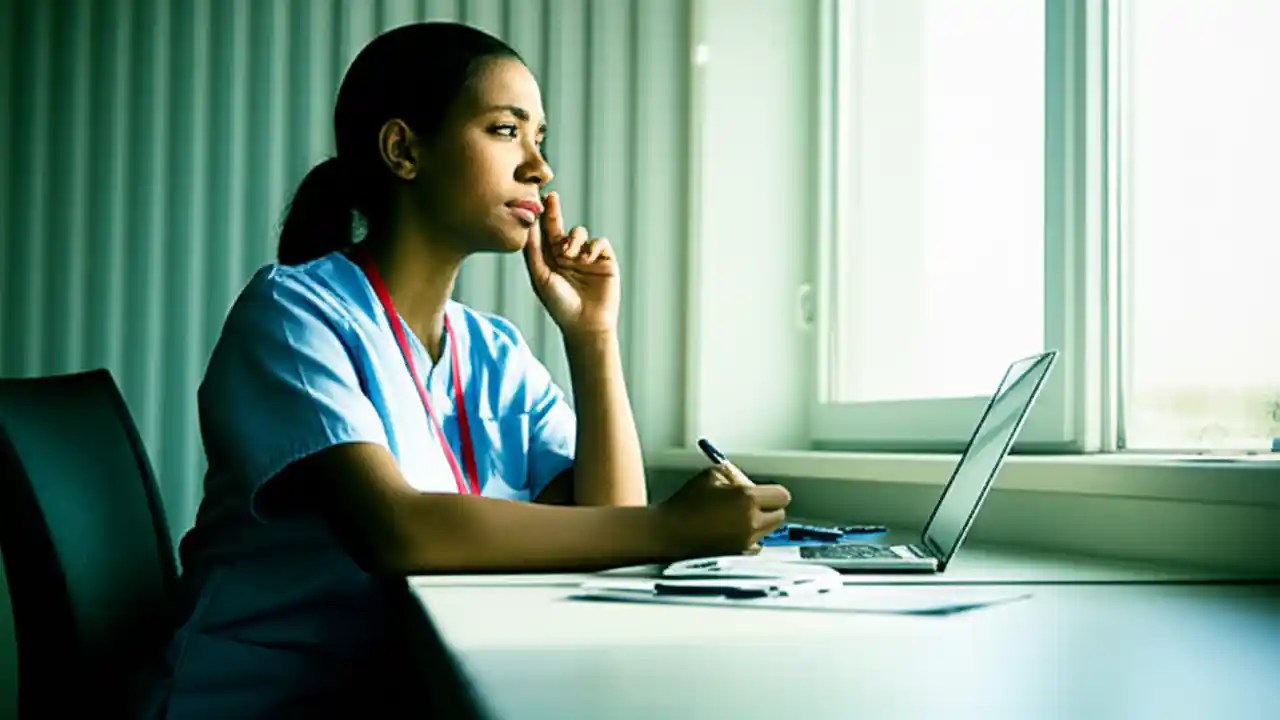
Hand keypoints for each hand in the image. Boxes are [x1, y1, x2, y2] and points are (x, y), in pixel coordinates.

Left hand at [522, 192, 619, 338]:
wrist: (586, 324)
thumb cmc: (559, 305)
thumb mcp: (541, 277)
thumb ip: (534, 252)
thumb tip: (529, 225)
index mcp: (550, 259)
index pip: (544, 233)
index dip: (541, 216)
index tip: (536, 199)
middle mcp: (567, 255)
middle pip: (560, 227)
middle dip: (554, 212)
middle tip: (551, 197)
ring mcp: (586, 257)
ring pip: (580, 233)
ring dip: (573, 239)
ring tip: (569, 255)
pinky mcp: (605, 261)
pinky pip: (599, 242)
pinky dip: (592, 246)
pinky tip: (586, 260)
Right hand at [656, 466, 790, 556]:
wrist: (668, 532)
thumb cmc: (686, 502)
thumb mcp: (710, 475)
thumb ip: (734, 476)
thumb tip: (747, 482)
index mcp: (747, 498)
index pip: (782, 496)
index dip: (772, 493)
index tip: (764, 492)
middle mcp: (752, 521)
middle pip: (779, 516)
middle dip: (769, 508)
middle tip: (752, 504)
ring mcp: (747, 541)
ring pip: (768, 532)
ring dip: (759, 523)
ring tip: (736, 518)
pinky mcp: (739, 555)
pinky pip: (755, 545)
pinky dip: (749, 539)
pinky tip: (731, 532)